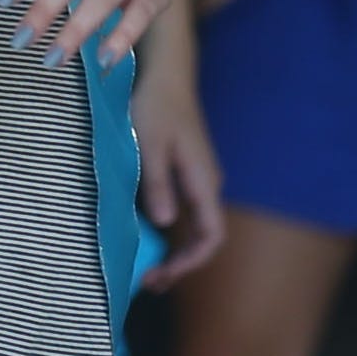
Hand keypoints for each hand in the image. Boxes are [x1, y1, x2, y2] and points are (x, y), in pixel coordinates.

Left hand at [134, 49, 228, 290]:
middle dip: (179, 263)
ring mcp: (196, 180)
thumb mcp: (150, 144)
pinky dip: (167, 231)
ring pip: (191, 226)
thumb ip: (158, 183)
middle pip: (202, 237)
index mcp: (203, 181)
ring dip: (173, 250)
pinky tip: (145, 237)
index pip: (211, 235)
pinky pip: (182, 210)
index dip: (192, 262)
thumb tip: (165, 224)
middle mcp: (206, 185)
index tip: (164, 275)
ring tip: (146, 268)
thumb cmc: (156, 105)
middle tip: (148, 282)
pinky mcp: (185, 173)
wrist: (166, 73)